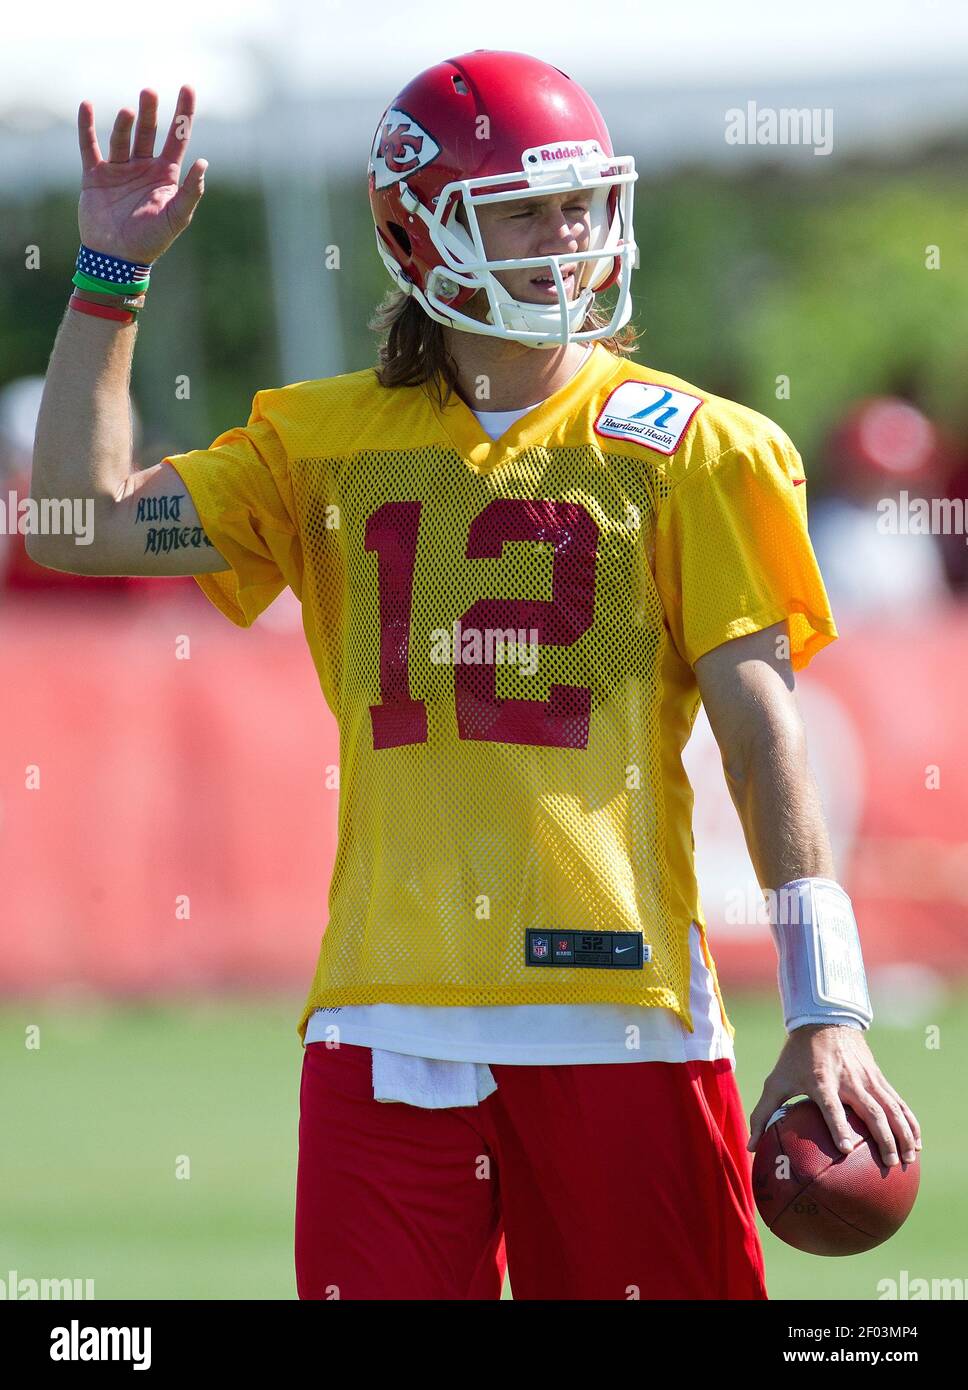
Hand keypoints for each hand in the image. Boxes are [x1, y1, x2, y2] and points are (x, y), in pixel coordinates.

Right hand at [77, 85, 206, 265]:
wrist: (116, 259)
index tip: (188, 87)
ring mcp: (119, 169)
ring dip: (124, 123)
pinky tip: (86, 106)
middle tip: (149, 92)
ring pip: (122, 137)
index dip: (184, 113)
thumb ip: (190, 192)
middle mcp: (143, 167)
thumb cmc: (150, 242)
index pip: (178, 137)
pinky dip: (86, 127)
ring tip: (128, 111)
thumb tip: (204, 163)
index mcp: (165, 175)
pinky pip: (89, 146)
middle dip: (150, 112)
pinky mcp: (96, 175)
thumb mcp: (176, 218)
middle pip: (149, 131)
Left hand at [746, 1024, 921, 1166]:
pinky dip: (909, 1121)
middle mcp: (848, 1080)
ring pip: (891, 1108)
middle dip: (882, 1137)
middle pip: (870, 1111)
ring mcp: (867, 1078)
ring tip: (909, 1158)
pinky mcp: (878, 1077)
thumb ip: (762, 1113)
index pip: (831, 1106)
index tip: (845, 1149)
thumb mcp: (776, 1081)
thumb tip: (749, 1147)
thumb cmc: (795, 1056)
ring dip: (903, 1133)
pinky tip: (917, 1142)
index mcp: (821, 1081)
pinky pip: (898, 1102)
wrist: (824, 1020)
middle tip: (888, 1163)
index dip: (838, 1126)